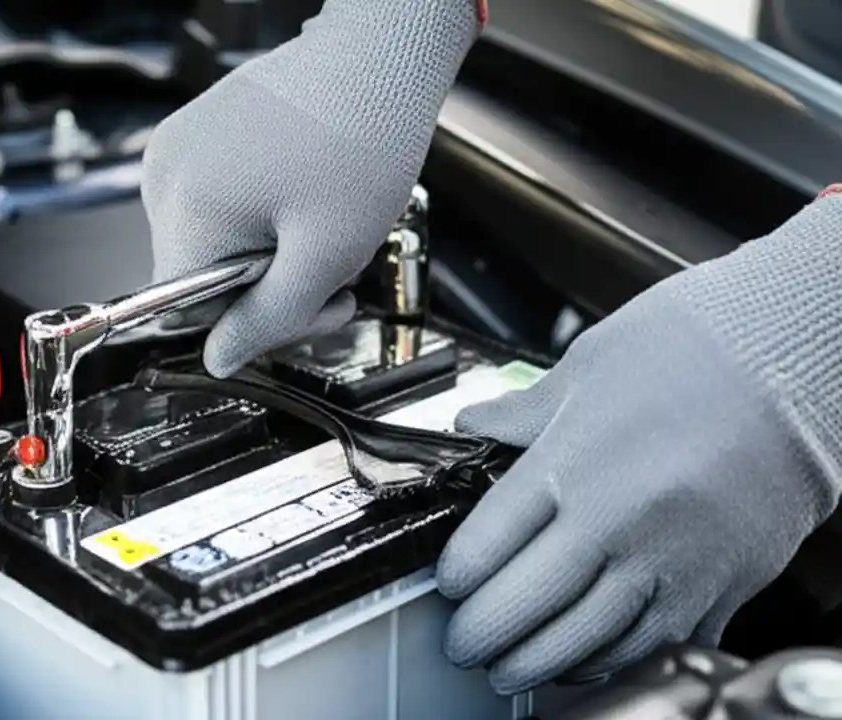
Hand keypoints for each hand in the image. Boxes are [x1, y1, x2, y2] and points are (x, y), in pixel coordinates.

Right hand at [142, 0, 479, 376]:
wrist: (378, 54)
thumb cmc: (361, 134)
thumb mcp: (326, 255)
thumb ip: (269, 320)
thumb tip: (219, 360)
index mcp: (186, 208)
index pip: (190, 312)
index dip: (255, 322)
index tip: (309, 305)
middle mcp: (165, 177)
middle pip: (203, 279)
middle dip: (274, 288)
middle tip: (334, 273)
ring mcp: (178, 152)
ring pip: (215, 246)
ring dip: (274, 254)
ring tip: (324, 224)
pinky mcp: (197, 139)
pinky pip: (219, 208)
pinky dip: (265, 218)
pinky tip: (305, 198)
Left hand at [437, 194, 841, 693]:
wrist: (798, 356)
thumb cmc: (697, 347)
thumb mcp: (586, 365)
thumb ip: (522, 412)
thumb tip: (472, 426)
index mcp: (573, 465)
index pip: (486, 546)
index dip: (455, 576)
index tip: (448, 583)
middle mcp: (620, 523)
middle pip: (527, 606)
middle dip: (482, 635)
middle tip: (465, 643)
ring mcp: (674, 562)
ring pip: (588, 643)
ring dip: (538, 664)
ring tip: (512, 667)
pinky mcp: (723, 585)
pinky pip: (656, 645)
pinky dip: (612, 662)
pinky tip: (587, 660)